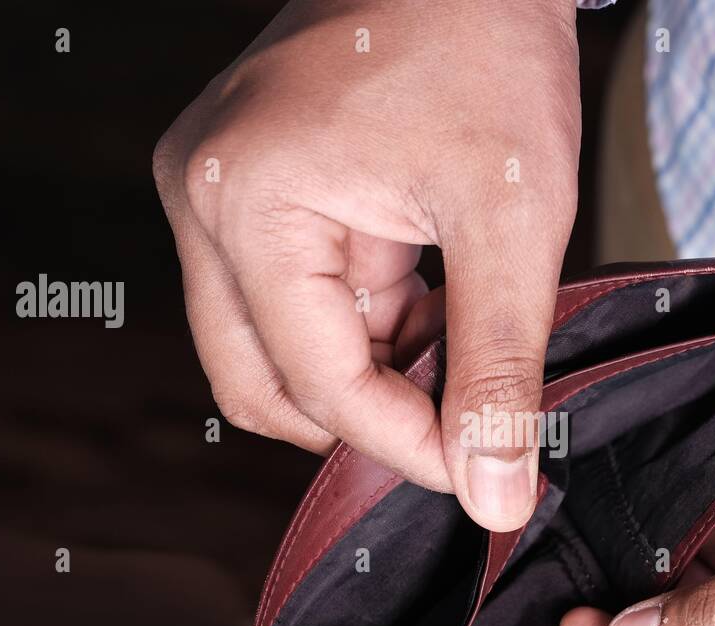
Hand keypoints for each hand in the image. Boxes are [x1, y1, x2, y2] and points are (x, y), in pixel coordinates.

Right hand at [153, 0, 580, 529]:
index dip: (405, 446)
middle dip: (369, 420)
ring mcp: (219, 196)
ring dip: (370, 376)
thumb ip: (499, 366)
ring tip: (461, 347)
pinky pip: (296, 303)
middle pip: (265, 384)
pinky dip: (369, 330)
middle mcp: (204, 201)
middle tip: (462, 428)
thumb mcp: (510, 217)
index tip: (485, 471)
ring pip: (277, 353)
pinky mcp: (254, 193)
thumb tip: (494, 492)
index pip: (315, 383)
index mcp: (244, 202)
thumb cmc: (486, 44)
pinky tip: (436, 308)